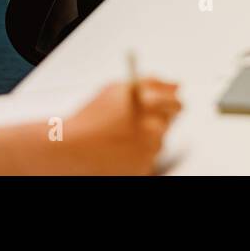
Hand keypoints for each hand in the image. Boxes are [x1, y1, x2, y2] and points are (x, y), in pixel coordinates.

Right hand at [53, 79, 181, 174]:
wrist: (73, 147)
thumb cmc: (92, 117)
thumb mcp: (117, 89)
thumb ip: (151, 82)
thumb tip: (176, 85)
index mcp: (148, 103)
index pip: (174, 101)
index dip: (171, 103)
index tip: (167, 105)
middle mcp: (152, 126)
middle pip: (168, 122)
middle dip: (156, 119)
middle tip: (137, 121)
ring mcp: (149, 150)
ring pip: (158, 141)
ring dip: (147, 138)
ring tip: (121, 137)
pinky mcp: (144, 167)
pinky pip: (149, 159)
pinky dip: (138, 155)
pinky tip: (119, 150)